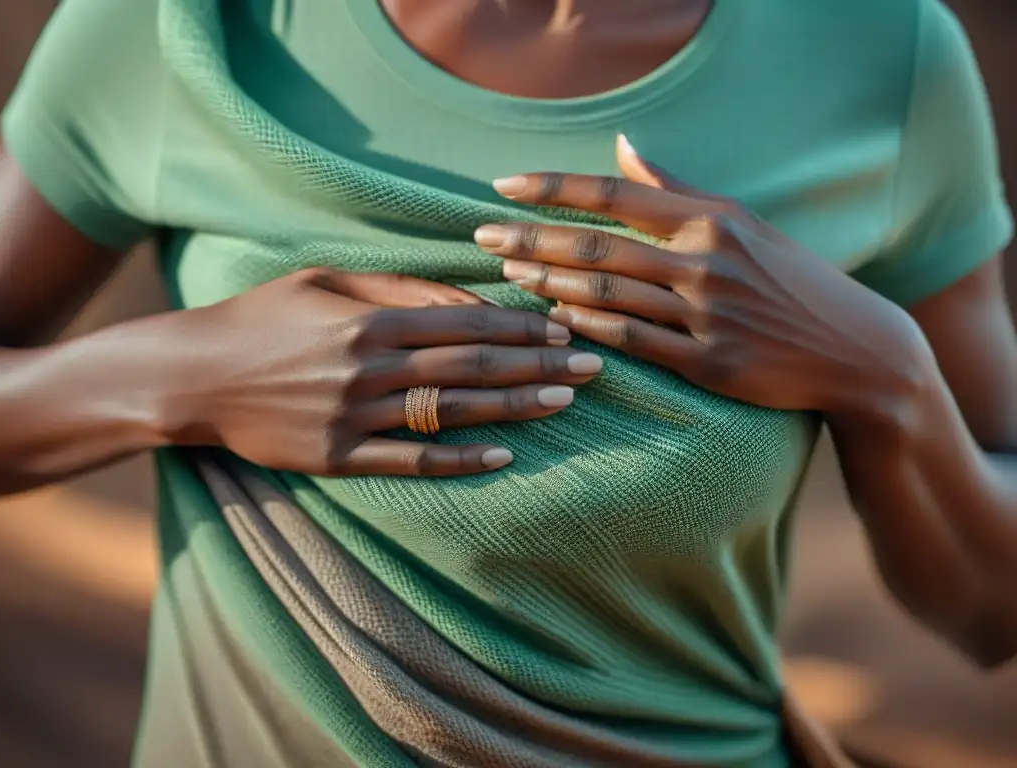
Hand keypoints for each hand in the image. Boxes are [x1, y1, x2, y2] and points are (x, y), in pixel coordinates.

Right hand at [168, 268, 601, 475]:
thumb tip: (465, 296)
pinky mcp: (339, 457)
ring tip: (565, 402)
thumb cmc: (262, 318)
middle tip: (592, 365)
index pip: (464, 321)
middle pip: (472, 364)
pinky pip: (412, 462)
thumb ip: (397, 286)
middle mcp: (369, 366)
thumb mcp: (323, 280)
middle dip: (538, 362)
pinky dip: (461, 460)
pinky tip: (505, 455)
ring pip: (453, 411)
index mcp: (368, 317)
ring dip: (515, 405)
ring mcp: (355, 415)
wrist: (195, 376)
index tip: (565, 326)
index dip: (521, 324)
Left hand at [473, 136, 926, 414]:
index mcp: (712, 220)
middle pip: (598, 245)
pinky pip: (633, 343)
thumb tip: (625, 146)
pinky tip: (552, 320)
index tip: (504, 185)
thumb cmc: (793, 280)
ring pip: (609, 293)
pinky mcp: (710, 364)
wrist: (856, 349)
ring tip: (507, 273)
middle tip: (482, 236)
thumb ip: (678, 189)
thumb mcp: (744, 223)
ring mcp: (707, 315)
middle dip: (532, 238)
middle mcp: (706, 262)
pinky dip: (589, 329)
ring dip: (550, 283)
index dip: (554, 188)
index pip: (616, 194)